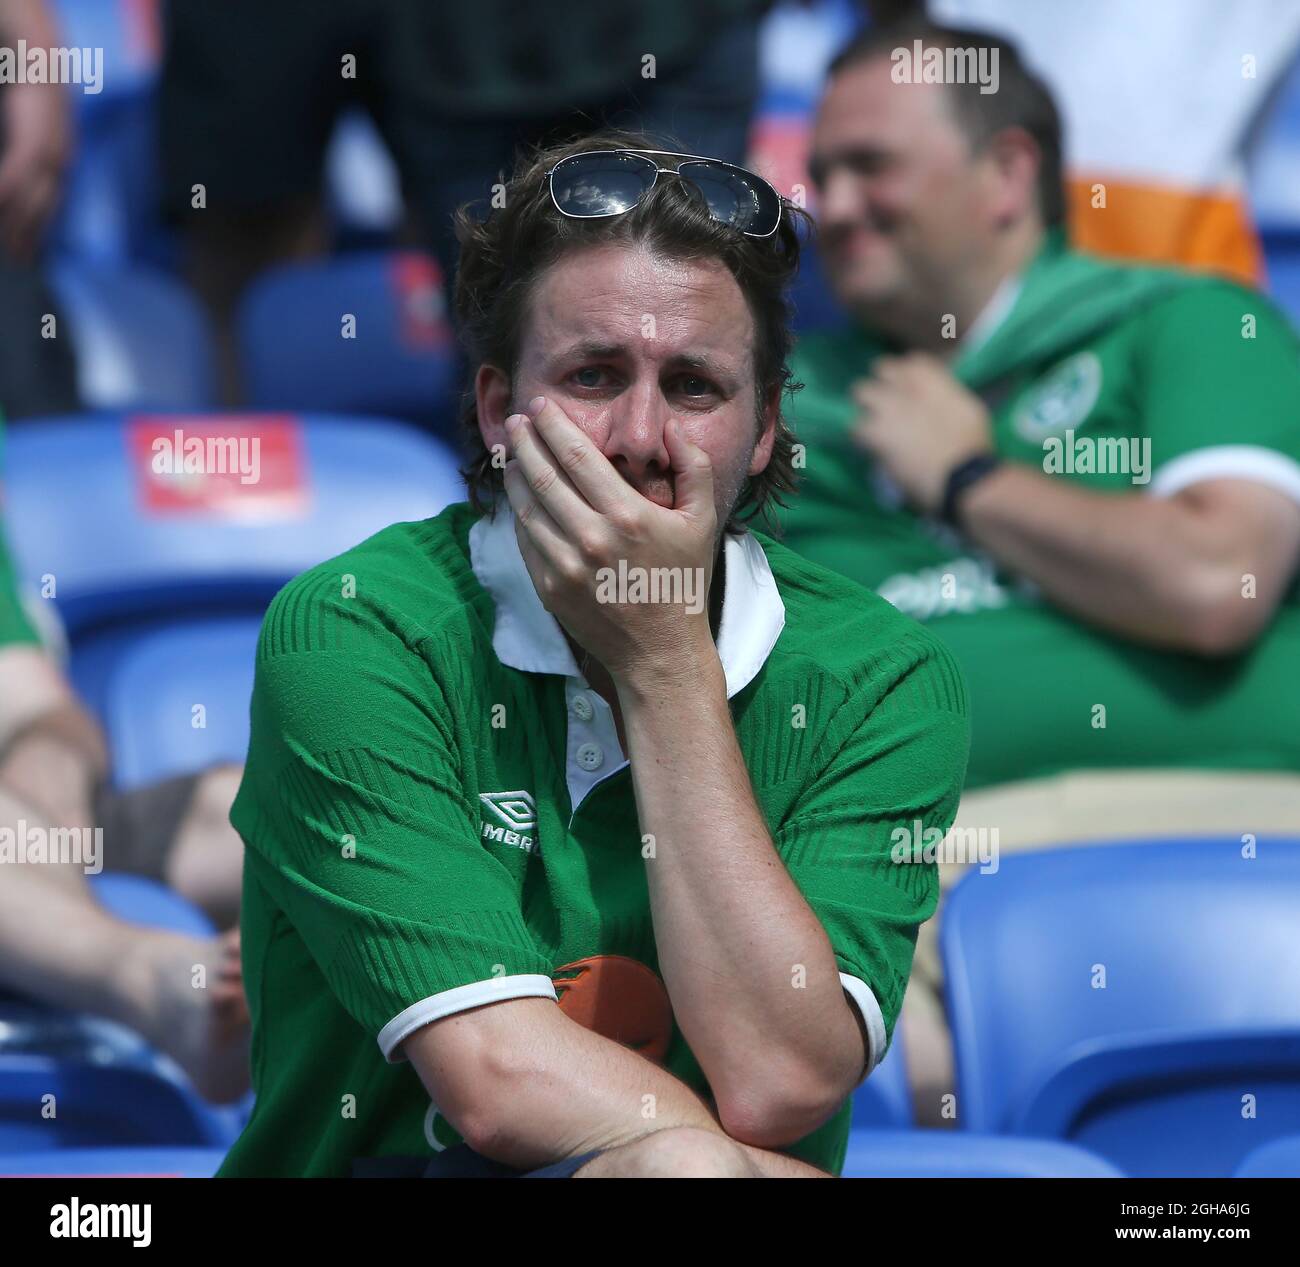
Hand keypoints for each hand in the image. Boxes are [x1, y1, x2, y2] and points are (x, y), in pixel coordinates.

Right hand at [0, 77, 71, 259]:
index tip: (29, 252)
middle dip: (29, 236)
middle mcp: (60, 164)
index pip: (48, 203)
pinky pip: (17, 177)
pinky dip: (6, 195)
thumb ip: (22, 152)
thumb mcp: (28, 126)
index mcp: (59, 160)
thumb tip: (19, 168)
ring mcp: (51, 156)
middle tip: (17, 260)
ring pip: (31, 200)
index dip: (38, 228)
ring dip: (16, 224)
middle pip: (42, 209)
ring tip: (8, 248)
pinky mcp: (37, 144)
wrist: (40, 57)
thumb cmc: (28, 86)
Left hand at [502, 395, 719, 687]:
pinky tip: (521, 497)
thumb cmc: (683, 582)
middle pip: (543, 474)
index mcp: (628, 515)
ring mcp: (565, 566)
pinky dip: (520, 513)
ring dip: (515, 474)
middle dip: (525, 442)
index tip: (541, 407)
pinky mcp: (549, 589)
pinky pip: (526, 540)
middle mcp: (591, 538)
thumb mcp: (703, 521)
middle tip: (517, 421)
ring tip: (513, 453)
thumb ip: (694, 467)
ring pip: (527, 506)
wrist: (660, 652)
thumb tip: (670, 428)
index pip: (576, 455)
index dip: (553, 425)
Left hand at [851, 353, 993, 514]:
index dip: (906, 372)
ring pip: (861, 391)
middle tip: (882, 401)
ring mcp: (890, 407)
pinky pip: (855, 427)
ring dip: (865, 405)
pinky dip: (860, 436)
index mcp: (935, 380)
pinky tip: (868, 447)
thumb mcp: (970, 409)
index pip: (913, 361)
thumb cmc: (974, 445)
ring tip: (870, 421)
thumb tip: (938, 399)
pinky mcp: (876, 432)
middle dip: (882, 382)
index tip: (906, 384)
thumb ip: (948, 397)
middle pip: (882, 368)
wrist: (961, 473)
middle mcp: (909, 386)